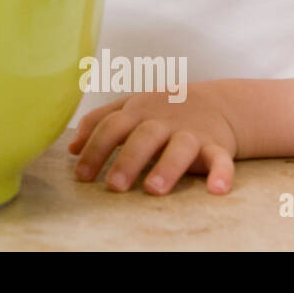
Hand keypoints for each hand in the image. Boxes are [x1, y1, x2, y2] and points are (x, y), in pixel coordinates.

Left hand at [67, 83, 239, 194]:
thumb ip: (99, 122)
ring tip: (154, 189)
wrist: (216, 102)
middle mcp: (163, 121)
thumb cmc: (162, 109)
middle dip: (128, 160)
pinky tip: (216, 190)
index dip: (95, 148)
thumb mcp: (130, 108)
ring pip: (180, 147)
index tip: (81, 175)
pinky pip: (221, 159)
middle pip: (144, 137)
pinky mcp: (217, 146)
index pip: (112, 126)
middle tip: (115, 186)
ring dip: (167, 167)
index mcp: (138, 112)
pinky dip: (222, 173)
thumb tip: (71, 148)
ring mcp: (191, 132)